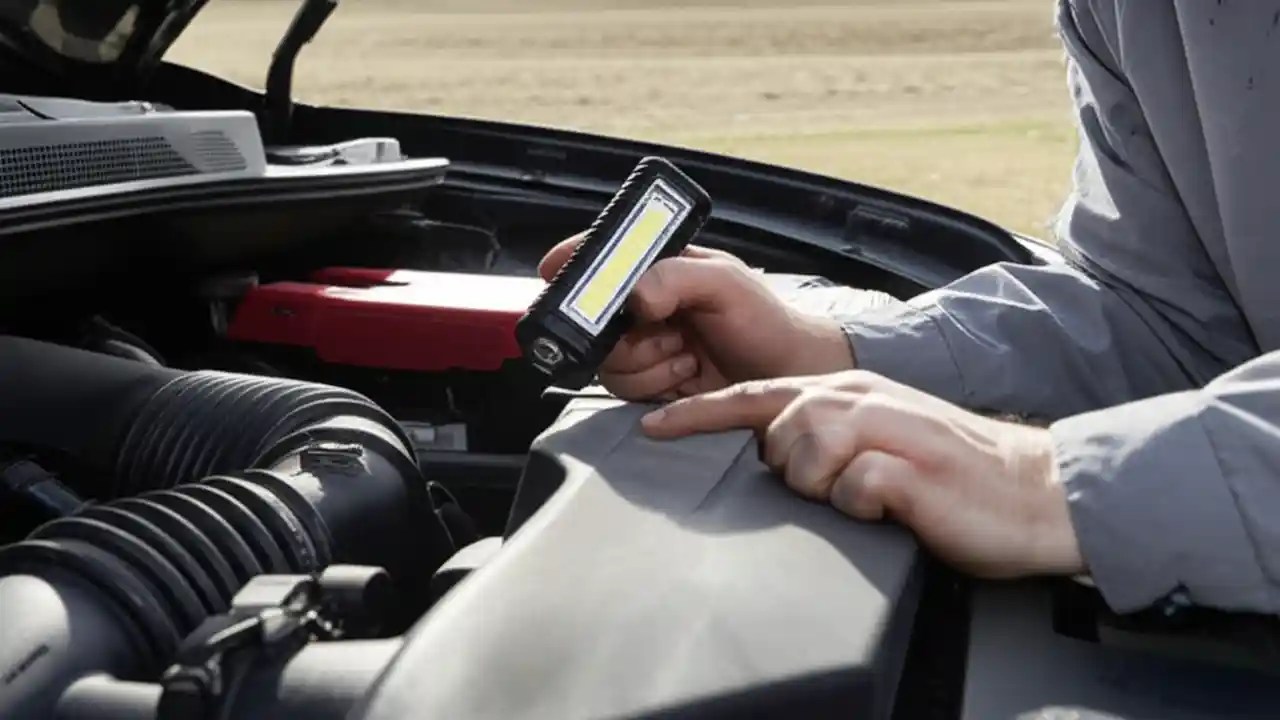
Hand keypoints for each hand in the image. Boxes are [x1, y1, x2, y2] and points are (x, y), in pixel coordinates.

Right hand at [538, 235, 854, 400]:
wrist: (787, 377)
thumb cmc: (765, 320)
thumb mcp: (726, 283)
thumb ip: (677, 277)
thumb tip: (634, 296)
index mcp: (659, 268)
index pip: (601, 257)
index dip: (572, 262)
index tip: (554, 270)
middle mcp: (643, 305)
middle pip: (590, 318)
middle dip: (623, 333)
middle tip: (665, 332)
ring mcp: (643, 344)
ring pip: (603, 358)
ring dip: (644, 363)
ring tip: (684, 356)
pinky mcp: (648, 380)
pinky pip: (620, 387)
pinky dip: (651, 386)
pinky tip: (683, 377)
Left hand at [640, 371, 1084, 578]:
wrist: (1035, 489)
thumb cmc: (953, 473)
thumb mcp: (881, 437)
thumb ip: (826, 433)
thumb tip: (772, 450)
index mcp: (849, 391)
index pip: (754, 396)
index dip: (699, 414)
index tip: (650, 427)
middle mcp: (860, 399)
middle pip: (773, 431)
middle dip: (790, 469)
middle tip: (844, 487)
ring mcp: (884, 429)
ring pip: (802, 456)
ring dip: (826, 488)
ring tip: (872, 497)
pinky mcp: (906, 468)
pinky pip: (850, 488)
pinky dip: (861, 507)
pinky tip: (892, 507)